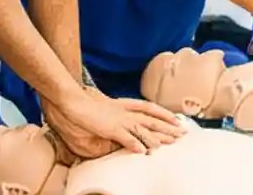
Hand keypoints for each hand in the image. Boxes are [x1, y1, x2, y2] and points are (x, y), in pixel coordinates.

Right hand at [44, 86, 184, 157]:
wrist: (70, 101)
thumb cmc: (82, 107)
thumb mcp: (103, 114)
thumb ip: (114, 121)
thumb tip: (122, 128)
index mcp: (122, 106)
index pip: (148, 108)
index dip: (163, 113)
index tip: (176, 119)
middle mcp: (123, 111)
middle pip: (150, 119)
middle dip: (167, 126)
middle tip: (182, 133)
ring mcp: (117, 119)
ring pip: (142, 128)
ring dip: (156, 137)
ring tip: (170, 143)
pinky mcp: (109, 128)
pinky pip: (125, 137)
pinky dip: (135, 144)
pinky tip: (144, 151)